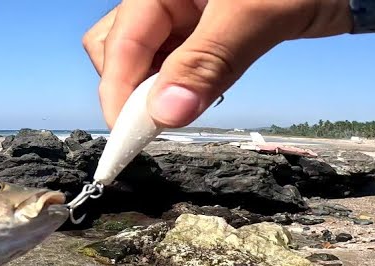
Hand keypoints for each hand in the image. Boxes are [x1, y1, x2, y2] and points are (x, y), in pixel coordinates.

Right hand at [83, 0, 352, 127]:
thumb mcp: (257, 14)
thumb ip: (209, 61)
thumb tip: (166, 115)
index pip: (119, 45)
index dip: (119, 95)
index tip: (130, 142)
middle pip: (117, 50)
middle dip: (130, 89)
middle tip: (161, 121)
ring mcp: (184, 12)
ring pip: (143, 58)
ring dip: (155, 90)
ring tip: (188, 105)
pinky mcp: (206, 27)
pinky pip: (174, 59)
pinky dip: (181, 83)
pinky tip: (202, 92)